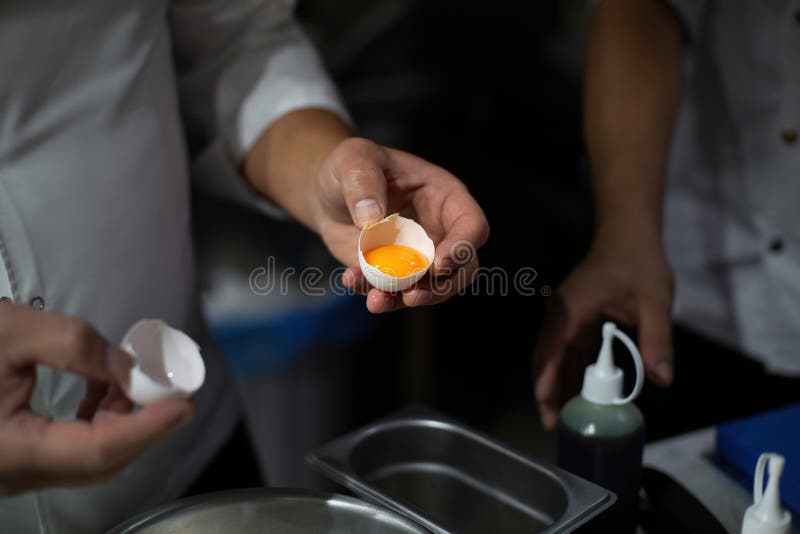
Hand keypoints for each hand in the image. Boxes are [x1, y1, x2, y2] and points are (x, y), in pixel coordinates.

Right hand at [0, 304, 192, 494]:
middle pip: (100, 461)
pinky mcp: (17, 458)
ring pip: (90, 457)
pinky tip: (105, 386)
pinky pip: (72, 448)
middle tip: (176, 389)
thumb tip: (130, 365)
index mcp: (9, 453)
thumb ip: (74, 345)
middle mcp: (14, 474)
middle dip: (144, 424)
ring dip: (124, 419)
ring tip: (139, 378)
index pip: (97, 451)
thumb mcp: (10, 333)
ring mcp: (16, 471)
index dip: (146, 428)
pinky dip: (99, 419)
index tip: (183, 404)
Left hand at [311, 137, 489, 312]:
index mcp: (444, 197)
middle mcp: (439, 230)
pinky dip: (376, 293)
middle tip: (413, 296)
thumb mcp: (354, 159)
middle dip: (441, 287)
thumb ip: (363, 182)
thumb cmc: (351, 166)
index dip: (462, 247)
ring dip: (408, 299)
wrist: (329, 193)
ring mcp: (419, 255)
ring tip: (376, 301)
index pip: (471, 225)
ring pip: (432, 287)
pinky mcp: (395, 273)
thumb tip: (370, 219)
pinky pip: (394, 291)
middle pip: (463, 267)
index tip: (438, 264)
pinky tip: (351, 280)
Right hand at [532, 226, 673, 428]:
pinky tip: (577, 394)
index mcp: (571, 309)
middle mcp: (560, 314)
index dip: (548, 380)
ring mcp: (564, 317)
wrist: (628, 234)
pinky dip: (569, 373)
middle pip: (544, 358)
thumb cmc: (638, 262)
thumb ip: (657, 339)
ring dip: (556, 385)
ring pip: (553, 357)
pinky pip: (566, 351)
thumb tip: (663, 380)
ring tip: (564, 418)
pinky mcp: (573, 319)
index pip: (552, 350)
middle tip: (553, 425)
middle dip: (546, 391)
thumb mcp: (655, 300)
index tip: (547, 407)